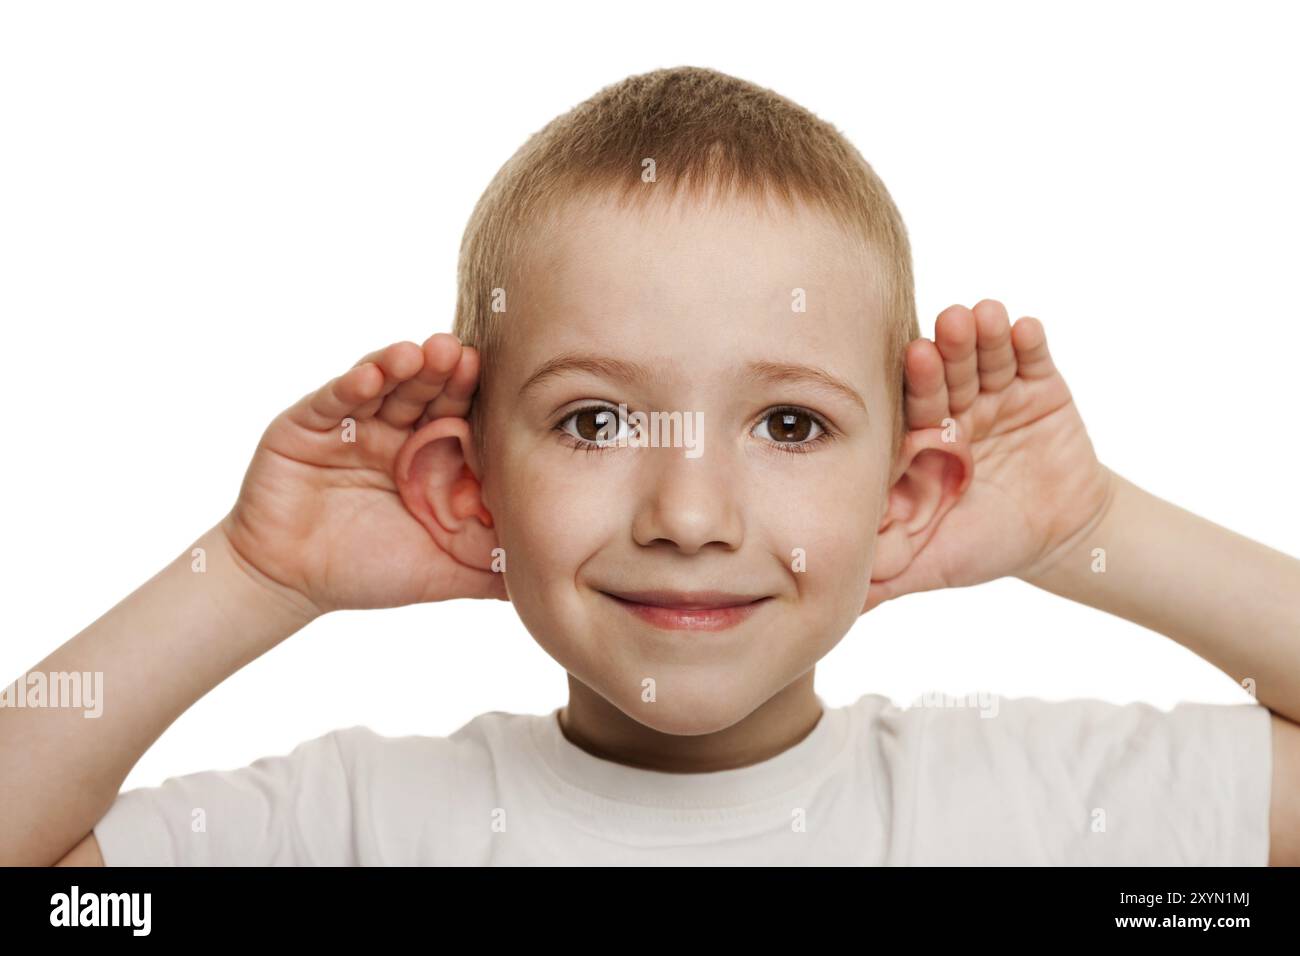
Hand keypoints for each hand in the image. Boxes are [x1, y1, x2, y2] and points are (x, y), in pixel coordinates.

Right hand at [220, 333, 506, 614]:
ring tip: (421, 353)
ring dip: (402, 365)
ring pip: (384, 384)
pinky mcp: (306, 424)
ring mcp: (353, 423)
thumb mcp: (443, 572)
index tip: (498, 379)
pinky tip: (371, 376)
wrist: (290, 583)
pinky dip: (352, 385)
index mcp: (431, 458)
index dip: (477, 399)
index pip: (461, 417)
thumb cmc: (368, 573)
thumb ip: (494, 569)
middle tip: (462, 354)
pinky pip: (333, 398)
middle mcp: (396, 431)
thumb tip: (558, 578)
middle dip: (445, 371)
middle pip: (426, 391)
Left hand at [864, 300, 1115, 610]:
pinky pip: (1033, 359)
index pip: (915, 407)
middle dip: (949, 351)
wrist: (1057, 538)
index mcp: (921, 440)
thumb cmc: (982, 546)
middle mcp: (953, 408)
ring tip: (983, 315)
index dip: (916, 385)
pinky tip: (1024, 327)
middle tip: (946, 327)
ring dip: (984, 336)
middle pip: (949, 373)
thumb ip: (883, 576)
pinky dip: (1029, 342)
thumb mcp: (931, 564)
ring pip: (986, 358)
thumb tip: (824, 608)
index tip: (913, 356)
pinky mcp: (1040, 387)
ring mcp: (995, 393)